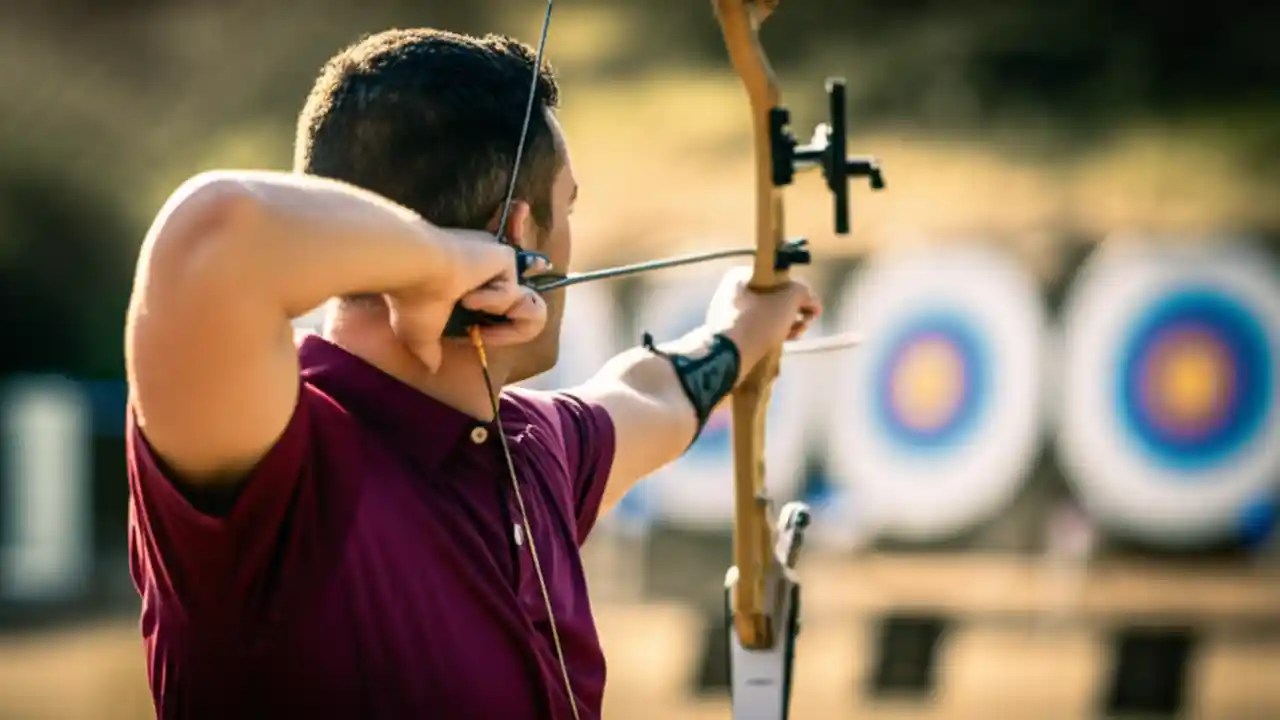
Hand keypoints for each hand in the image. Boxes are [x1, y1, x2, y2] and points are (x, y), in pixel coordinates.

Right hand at [386, 230, 548, 370]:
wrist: (416, 270)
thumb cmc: (413, 299)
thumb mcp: (419, 334)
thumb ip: (429, 350)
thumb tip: (431, 368)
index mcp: (466, 285)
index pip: (497, 312)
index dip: (495, 330)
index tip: (476, 335)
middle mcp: (483, 271)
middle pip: (520, 306)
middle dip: (509, 326)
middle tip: (482, 331)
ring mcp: (495, 262)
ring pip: (518, 301)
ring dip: (490, 307)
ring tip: (465, 300)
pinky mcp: (505, 257)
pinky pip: (511, 292)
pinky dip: (489, 299)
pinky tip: (467, 291)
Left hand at [705, 267, 821, 365]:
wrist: (726, 358)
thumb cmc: (757, 322)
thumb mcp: (787, 302)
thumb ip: (803, 294)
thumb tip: (811, 301)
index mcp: (740, 277)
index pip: (776, 277)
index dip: (796, 291)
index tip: (808, 306)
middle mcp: (731, 292)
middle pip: (772, 298)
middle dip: (793, 311)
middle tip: (806, 322)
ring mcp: (727, 315)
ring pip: (765, 315)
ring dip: (786, 324)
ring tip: (797, 334)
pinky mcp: (729, 335)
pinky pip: (756, 329)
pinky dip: (771, 334)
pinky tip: (784, 341)